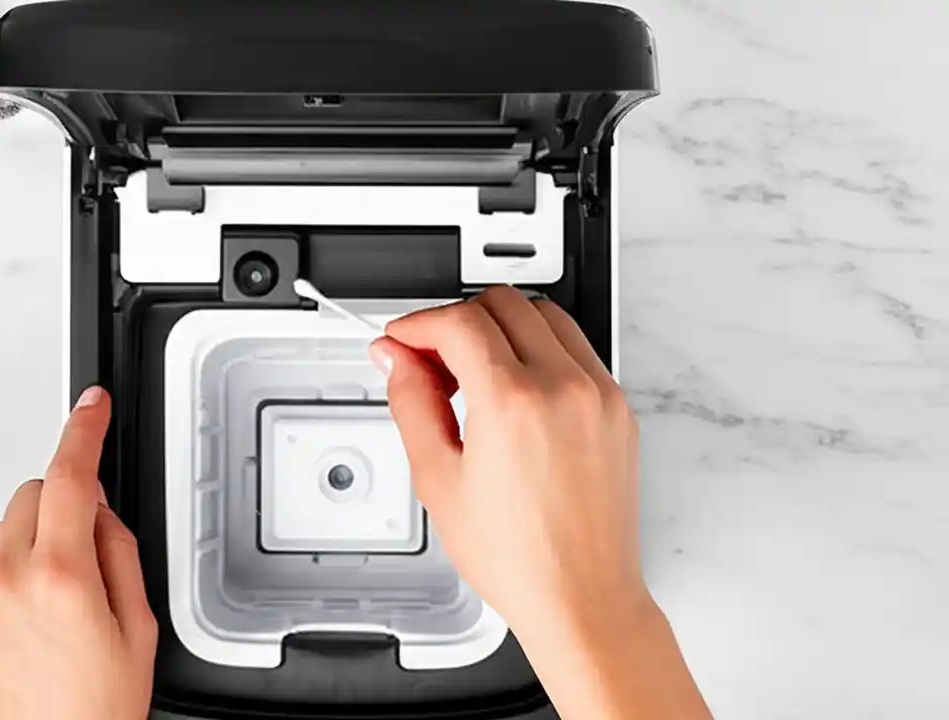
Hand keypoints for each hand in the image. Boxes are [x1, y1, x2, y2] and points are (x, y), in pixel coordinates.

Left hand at [0, 387, 156, 719]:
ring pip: (4, 525)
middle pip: (32, 492)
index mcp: (60, 578)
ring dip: (34, 536)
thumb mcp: (138, 630)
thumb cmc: (90, 712)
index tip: (91, 406)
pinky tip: (31, 614)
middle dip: (65, 502)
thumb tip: (99, 512)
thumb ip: (119, 552)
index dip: (84, 430)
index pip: (70, 476)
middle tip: (91, 549)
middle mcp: (4, 580)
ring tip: (60, 599)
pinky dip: (7, 566)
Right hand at [372, 287, 708, 718]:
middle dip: (456, 319)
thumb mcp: (438, 480)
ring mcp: (599, 394)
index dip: (418, 324)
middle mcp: (564, 388)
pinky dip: (539, 349)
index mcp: (513, 403)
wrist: (581, 598)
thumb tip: (398, 359)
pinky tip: (514, 388)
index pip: (459, 322)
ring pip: (544, 314)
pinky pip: (576, 348)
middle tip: (429, 357)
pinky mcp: (618, 408)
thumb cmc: (517, 559)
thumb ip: (412, 403)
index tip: (401, 341)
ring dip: (500, 326)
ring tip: (472, 373)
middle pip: (502, 303)